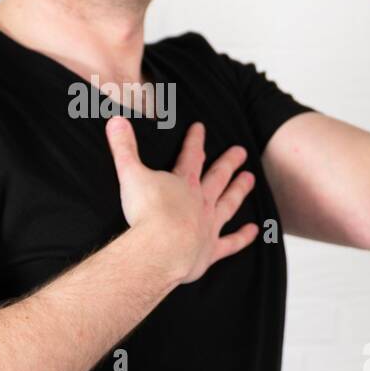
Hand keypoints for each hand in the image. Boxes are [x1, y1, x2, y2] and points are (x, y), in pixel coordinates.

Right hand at [104, 117, 257, 284]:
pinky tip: (254, 231)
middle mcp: (200, 201)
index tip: (201, 127)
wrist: (162, 249)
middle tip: (241, 151)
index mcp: (183, 183)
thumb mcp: (131, 175)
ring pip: (228, 204)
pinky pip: (230, 243)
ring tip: (250, 179)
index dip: (195, 141)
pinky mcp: (210, 250)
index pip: (190, 156)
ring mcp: (208, 225)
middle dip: (228, 163)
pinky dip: (242, 238)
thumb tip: (115, 120)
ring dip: (239, 191)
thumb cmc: (146, 212)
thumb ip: (124, 149)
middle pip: (217, 177)